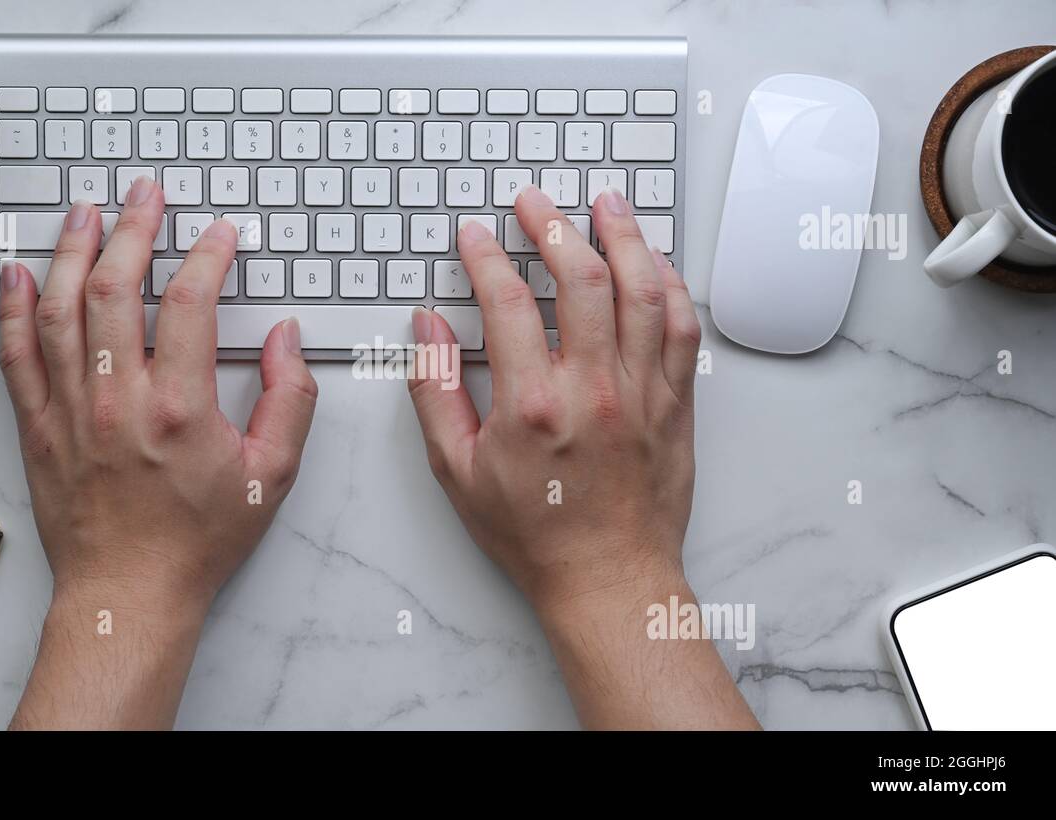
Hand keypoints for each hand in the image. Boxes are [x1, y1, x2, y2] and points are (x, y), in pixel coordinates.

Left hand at [0, 176, 316, 727]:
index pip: (188, 303)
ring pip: (57, 310)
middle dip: (132, 229)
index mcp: (178, 407)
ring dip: (70, 251)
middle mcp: (116, 400)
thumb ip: (291, 399)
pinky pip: (15, 355)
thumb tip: (287, 338)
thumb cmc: (198, 541)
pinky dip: (11, 308)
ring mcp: (69, 411)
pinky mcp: (38, 428)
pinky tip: (16, 272)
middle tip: (146, 194)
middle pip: (113, 289)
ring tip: (84, 212)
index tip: (219, 236)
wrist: (128, 594)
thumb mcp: (272, 475)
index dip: (206, 256)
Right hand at [408, 186, 756, 728]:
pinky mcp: (674, 403)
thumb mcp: (456, 471)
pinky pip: (681, 328)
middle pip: (581, 277)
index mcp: (532, 404)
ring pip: (641, 291)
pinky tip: (653, 263)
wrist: (608, 579)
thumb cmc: (534, 533)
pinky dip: (669, 286)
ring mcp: (641, 392)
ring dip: (623, 236)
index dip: (486, 256)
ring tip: (605, 203)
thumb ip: (436, 391)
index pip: (507, 301)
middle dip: (553, 225)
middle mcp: (593, 388)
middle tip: (533, 201)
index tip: (474, 235)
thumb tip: (427, 329)